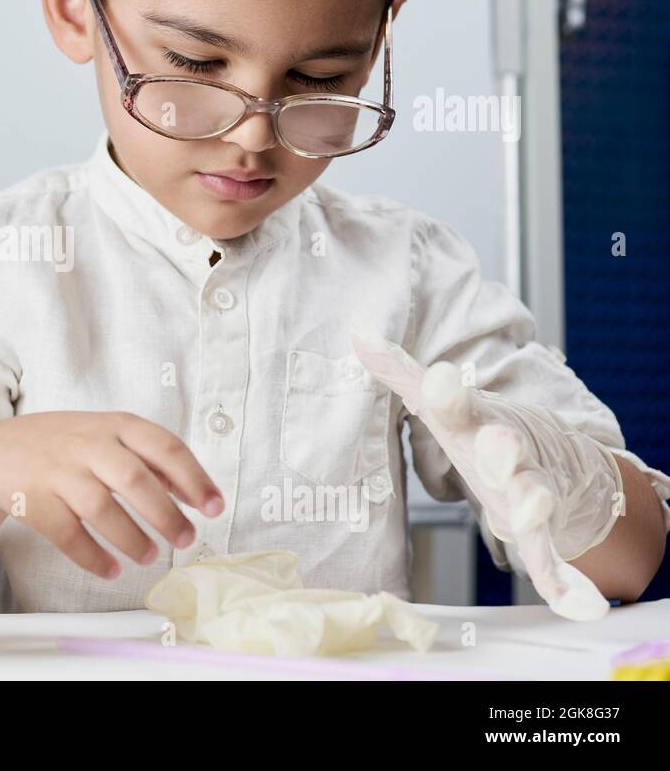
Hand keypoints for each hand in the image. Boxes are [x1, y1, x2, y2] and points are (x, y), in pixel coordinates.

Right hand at [0, 411, 224, 578]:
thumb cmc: (64, 445)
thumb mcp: (106, 434)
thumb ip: (148, 456)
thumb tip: (195, 491)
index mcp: (114, 425)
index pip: (164, 446)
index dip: (194, 479)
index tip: (214, 507)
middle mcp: (87, 445)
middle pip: (135, 480)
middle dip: (167, 515)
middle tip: (186, 539)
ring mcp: (59, 473)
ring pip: (102, 510)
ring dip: (133, 539)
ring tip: (150, 556)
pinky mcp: (35, 503)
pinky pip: (69, 536)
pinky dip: (94, 558)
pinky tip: (111, 569)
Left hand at [349, 315, 622, 620]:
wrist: (550, 458)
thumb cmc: (479, 430)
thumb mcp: (442, 403)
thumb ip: (399, 370)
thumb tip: (357, 329)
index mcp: (475, 420)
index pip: (459, 403)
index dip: (449, 392)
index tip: (440, 379)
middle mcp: (506, 451)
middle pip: (505, 448)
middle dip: (501, 449)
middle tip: (498, 449)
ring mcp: (526, 489)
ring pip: (532, 496)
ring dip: (531, 505)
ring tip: (530, 517)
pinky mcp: (540, 529)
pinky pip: (548, 554)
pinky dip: (560, 577)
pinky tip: (572, 600)